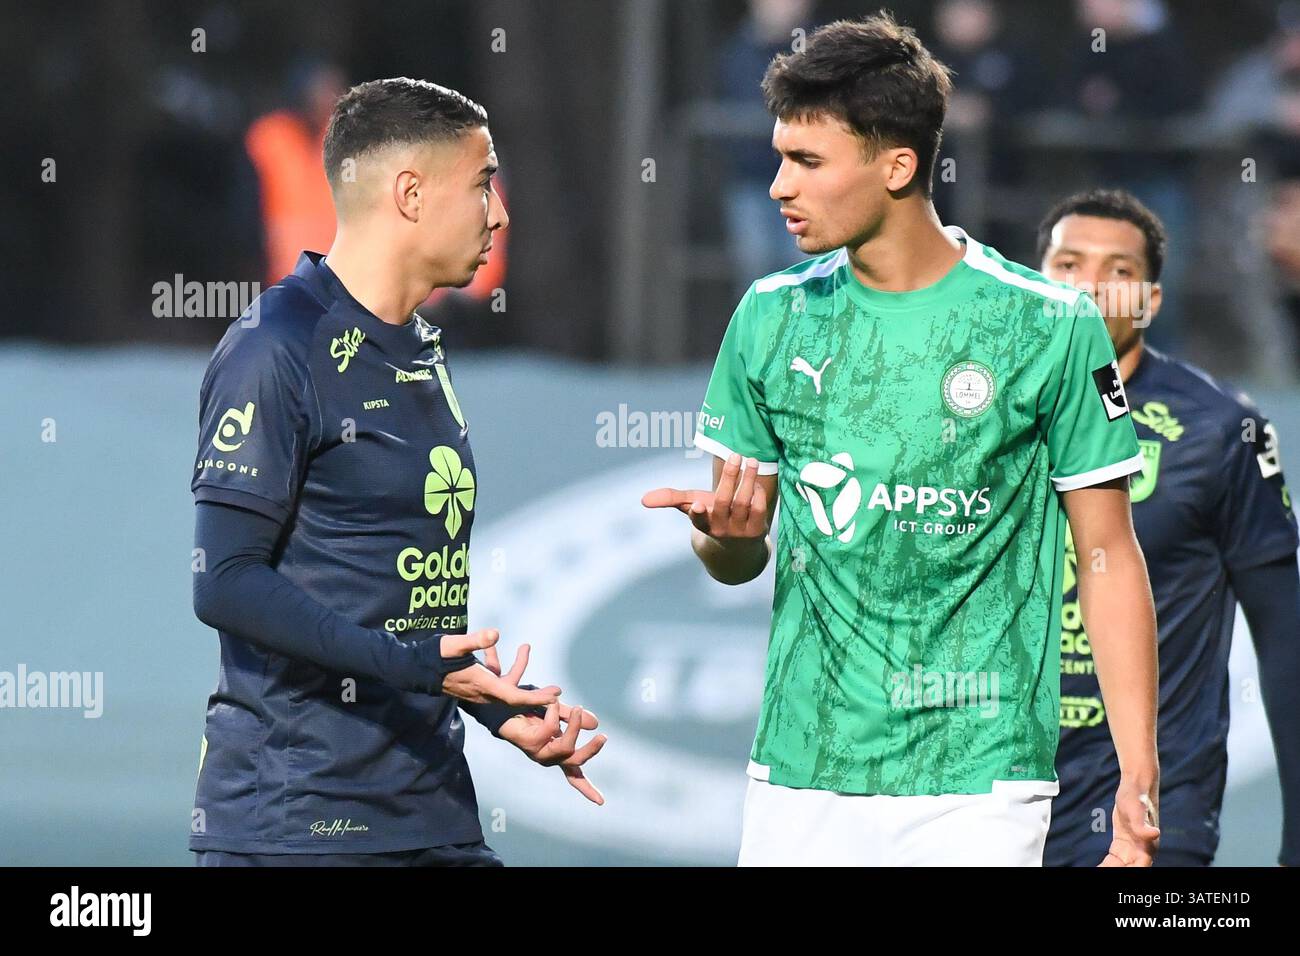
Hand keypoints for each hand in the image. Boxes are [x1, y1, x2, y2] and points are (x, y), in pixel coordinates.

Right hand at [438, 630, 559, 707]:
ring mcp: (480, 692)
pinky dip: (514, 683)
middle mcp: (483, 693)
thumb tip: (495, 633)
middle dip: (537, 699)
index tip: (555, 696)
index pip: (514, 696)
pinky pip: (500, 689)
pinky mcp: (476, 687)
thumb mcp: (456, 644)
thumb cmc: (435, 656)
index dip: (535, 698)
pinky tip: (520, 664)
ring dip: (528, 692)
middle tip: (558, 694)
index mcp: (483, 685)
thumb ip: (475, 640)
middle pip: (515, 700)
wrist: (416, 669)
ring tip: (547, 687)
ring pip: (509, 696)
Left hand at [498, 703, 607, 804]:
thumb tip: (596, 724)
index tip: (601, 802)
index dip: (587, 788)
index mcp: (555, 752)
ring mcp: (538, 752)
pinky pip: (551, 729)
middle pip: (575, 762)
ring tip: (578, 708)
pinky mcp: (530, 744)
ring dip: (575, 726)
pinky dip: (553, 713)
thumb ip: (573, 719)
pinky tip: (550, 704)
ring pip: (567, 748)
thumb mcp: (556, 712)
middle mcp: (547, 756)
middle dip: (591, 751)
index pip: (573, 774)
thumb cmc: (526, 708)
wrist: (499, 703)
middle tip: (603, 736)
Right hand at [642, 453, 767, 539]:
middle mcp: (719, 529)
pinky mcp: (756, 531)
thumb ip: (670, 499)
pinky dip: (758, 493)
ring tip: (751, 460)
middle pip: (723, 502)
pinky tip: (756, 480)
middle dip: (729, 478)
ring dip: (748, 480)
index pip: (697, 521)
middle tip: (735, 455)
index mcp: (702, 524)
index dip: (697, 513)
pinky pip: (759, 509)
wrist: (737, 546)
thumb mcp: (690, 507)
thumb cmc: (710, 518)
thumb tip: (643, 500)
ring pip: (743, 503)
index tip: (696, 506)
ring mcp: (739, 532)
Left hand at [1099, 784, 1159, 865]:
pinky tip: (1097, 867)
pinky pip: (1115, 860)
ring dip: (1110, 870)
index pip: (1139, 868)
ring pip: (1120, 866)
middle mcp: (1142, 851)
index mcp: (1148, 847)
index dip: (1128, 873)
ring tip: (1095, 871)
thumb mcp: (1136, 809)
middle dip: (1115, 872)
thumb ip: (1142, 824)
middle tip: (1098, 872)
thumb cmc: (1137, 795)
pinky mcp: (1123, 843)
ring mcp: (1132, 848)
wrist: (1136, 785)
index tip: (1112, 874)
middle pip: (1128, 869)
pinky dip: (1107, 865)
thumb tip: (1154, 834)